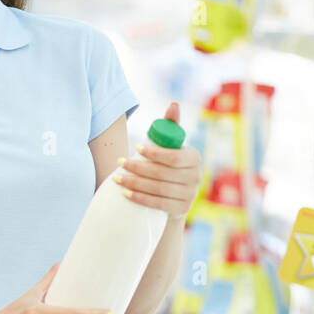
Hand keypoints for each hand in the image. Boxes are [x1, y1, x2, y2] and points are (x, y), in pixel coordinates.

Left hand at [112, 102, 201, 220]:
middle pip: (163, 173)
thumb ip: (170, 126)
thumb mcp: (170, 145)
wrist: (171, 196)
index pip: (174, 157)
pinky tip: (124, 193)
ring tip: (117, 178)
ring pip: (158, 189)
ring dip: (134, 183)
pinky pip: (157, 204)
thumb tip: (173, 104)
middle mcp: (196, 177)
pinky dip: (139, 198)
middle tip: (120, 163)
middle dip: (138, 168)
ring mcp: (190, 195)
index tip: (135, 148)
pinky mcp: (180, 210)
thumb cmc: (167, 164)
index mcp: (195, 158)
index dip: (154, 153)